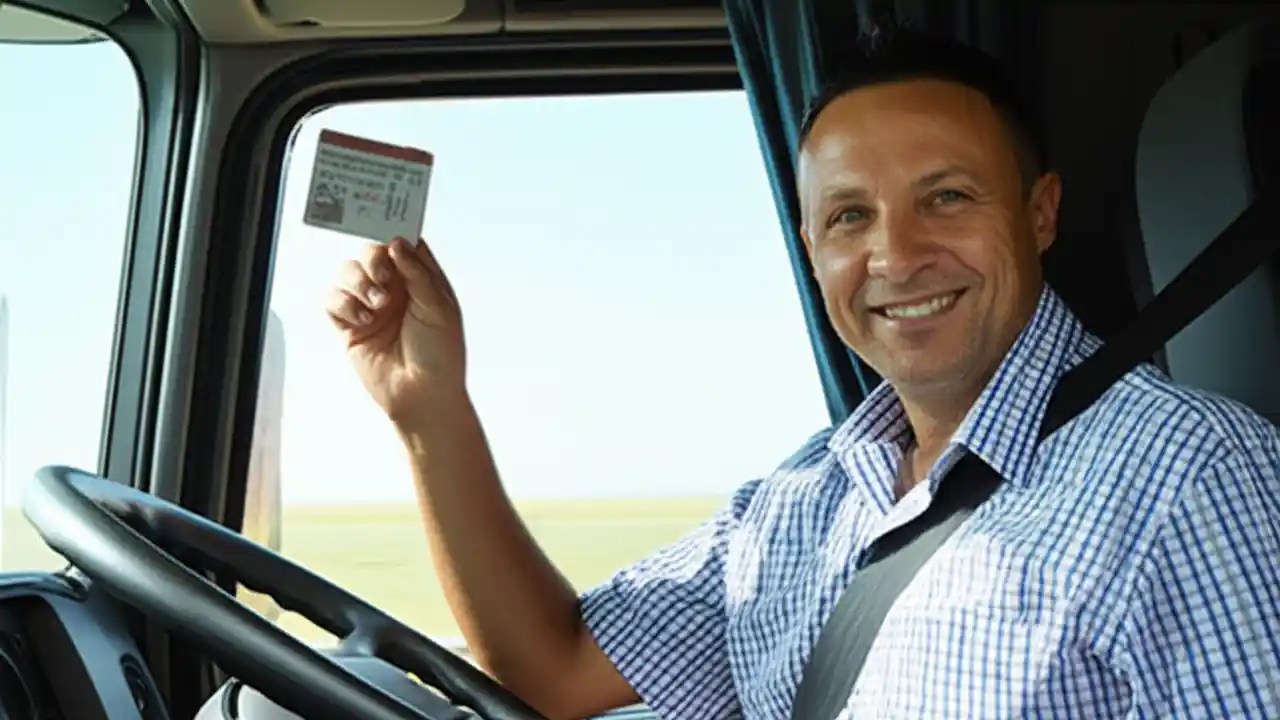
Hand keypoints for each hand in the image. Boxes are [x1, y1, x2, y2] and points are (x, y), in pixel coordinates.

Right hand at [325, 236, 465, 426]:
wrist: (423, 397)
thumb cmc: (440, 356)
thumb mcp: (439, 309)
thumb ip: (418, 274)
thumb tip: (397, 242)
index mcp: (421, 280)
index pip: (403, 244)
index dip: (393, 230)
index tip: (385, 221)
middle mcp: (395, 289)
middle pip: (371, 253)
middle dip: (372, 258)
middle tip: (383, 276)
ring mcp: (371, 306)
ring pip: (348, 272)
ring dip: (359, 282)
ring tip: (377, 305)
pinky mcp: (350, 326)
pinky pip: (333, 301)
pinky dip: (344, 304)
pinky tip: (363, 320)